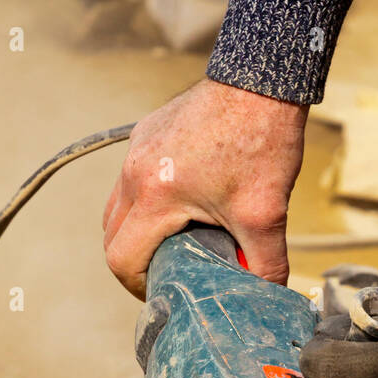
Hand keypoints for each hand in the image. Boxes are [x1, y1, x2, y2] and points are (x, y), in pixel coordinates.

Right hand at [103, 78, 307, 297]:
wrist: (264, 79)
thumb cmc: (262, 142)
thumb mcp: (267, 216)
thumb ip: (266, 265)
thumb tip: (266, 298)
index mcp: (155, 195)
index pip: (121, 258)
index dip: (137, 286)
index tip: (162, 292)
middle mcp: (134, 171)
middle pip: (111, 235)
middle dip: (134, 262)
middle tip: (166, 274)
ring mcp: (136, 148)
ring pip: (116, 206)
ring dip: (137, 232)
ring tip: (172, 245)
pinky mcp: (146, 132)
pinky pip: (132, 179)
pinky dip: (146, 202)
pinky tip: (182, 207)